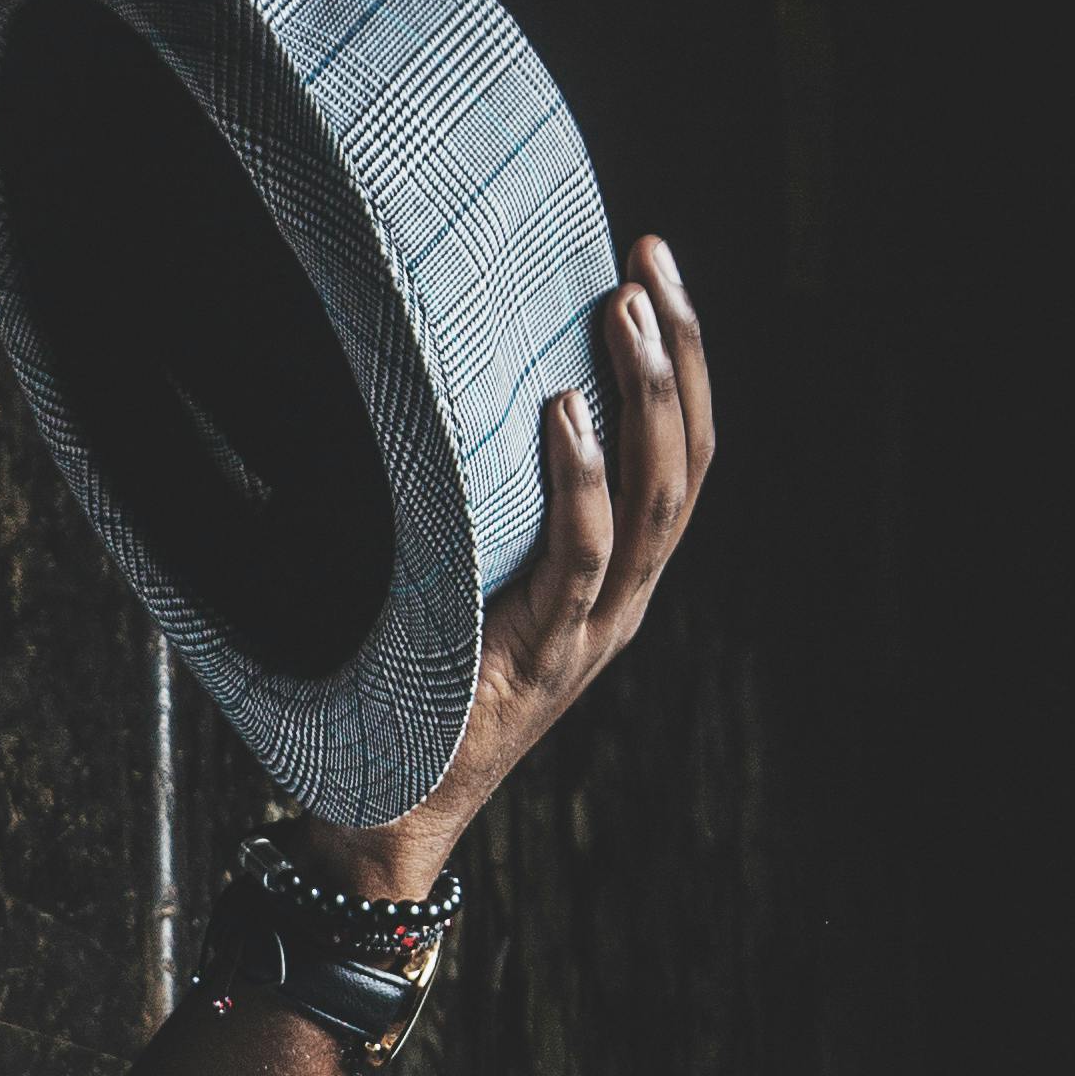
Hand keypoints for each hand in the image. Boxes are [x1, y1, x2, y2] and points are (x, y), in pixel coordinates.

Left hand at [289, 232, 715, 903]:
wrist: (387, 813)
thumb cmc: (416, 686)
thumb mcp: (462, 574)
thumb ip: (480, 501)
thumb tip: (439, 385)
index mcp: (614, 580)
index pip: (679, 452)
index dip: (680, 357)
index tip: (652, 264)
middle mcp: (619, 604)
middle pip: (687, 463)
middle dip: (679, 354)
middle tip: (650, 262)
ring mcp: (586, 635)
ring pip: (654, 506)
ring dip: (646, 401)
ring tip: (623, 312)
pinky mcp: (537, 661)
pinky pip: (579, 562)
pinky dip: (581, 483)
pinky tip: (565, 414)